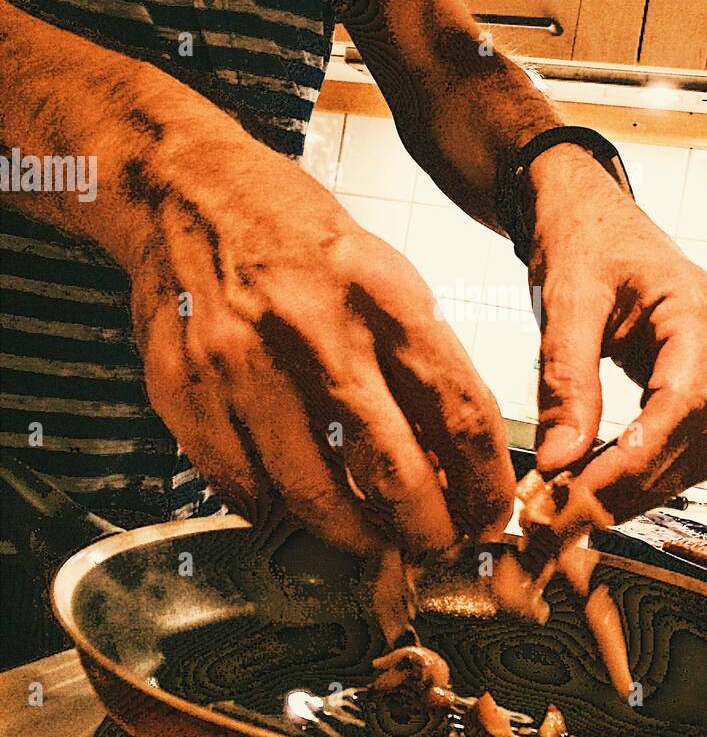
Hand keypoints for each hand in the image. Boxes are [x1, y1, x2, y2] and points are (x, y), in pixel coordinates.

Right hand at [124, 131, 514, 553]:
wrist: (186, 190)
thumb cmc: (295, 235)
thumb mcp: (381, 271)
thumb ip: (419, 356)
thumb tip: (453, 454)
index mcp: (383, 295)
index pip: (460, 410)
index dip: (483, 482)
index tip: (489, 514)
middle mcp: (316, 331)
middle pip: (394, 472)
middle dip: (426, 532)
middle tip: (433, 546)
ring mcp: (244, 366)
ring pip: (315, 497)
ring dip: (355, 538)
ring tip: (372, 542)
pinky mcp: (186, 392)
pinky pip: (243, 488)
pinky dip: (277, 511)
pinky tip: (295, 505)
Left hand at [526, 146, 706, 522]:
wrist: (587, 213)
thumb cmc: (581, 238)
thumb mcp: (565, 299)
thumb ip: (565, 380)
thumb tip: (558, 460)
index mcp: (697, 311)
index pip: (685, 404)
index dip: (638, 457)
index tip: (585, 491)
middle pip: (698, 441)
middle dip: (636, 485)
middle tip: (567, 516)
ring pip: (695, 454)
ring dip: (638, 489)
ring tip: (573, 509)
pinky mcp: (690, 383)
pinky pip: (679, 443)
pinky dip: (639, 472)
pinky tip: (592, 486)